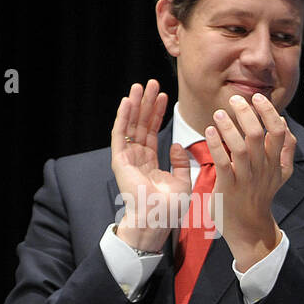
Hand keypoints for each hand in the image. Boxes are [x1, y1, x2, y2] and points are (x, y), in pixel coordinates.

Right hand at [110, 79, 192, 251]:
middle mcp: (137, 158)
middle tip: (152, 83)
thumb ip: (180, 162)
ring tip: (140, 86)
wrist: (157, 219)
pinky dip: (123, 117)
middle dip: (147, 103)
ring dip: (135, 105)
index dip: (157, 113)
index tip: (164, 96)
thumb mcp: (182, 181)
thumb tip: (176, 144)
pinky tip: (128, 102)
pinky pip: (120, 134)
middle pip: (141, 124)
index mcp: (150, 163)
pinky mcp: (120, 160)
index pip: (152, 132)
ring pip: (130, 125)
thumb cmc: (170, 207)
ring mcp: (127, 158)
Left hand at [207, 93, 295, 270]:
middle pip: (258, 135)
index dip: (269, 112)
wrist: (250, 228)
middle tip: (235, 100)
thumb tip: (286, 125)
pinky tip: (209, 132)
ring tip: (219, 114)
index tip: (257, 98)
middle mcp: (263, 169)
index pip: (279, 132)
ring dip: (229, 127)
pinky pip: (223, 163)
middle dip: (246, 113)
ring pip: (241, 148)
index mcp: (276, 163)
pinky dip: (216, 145)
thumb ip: (286, 150)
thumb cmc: (260, 196)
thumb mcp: (281, 174)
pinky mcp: (229, 188)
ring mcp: (246, 179)